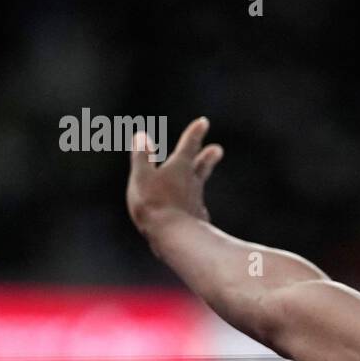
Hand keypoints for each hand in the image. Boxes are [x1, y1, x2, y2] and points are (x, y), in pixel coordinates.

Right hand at [126, 116, 223, 233]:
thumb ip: (141, 157)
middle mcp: (192, 183)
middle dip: (207, 157)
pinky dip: (194, 205)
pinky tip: (196, 210)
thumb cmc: (155, 204)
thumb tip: (142, 136)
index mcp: (179, 168)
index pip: (188, 146)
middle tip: (218, 149)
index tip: (203, 122)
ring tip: (202, 175)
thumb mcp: (142, 177)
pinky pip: (195, 209)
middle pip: (200, 167)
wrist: (174, 238)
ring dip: (200, 179)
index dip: (194, 134)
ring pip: (198, 187)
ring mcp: (195, 203)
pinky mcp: (196, 221)